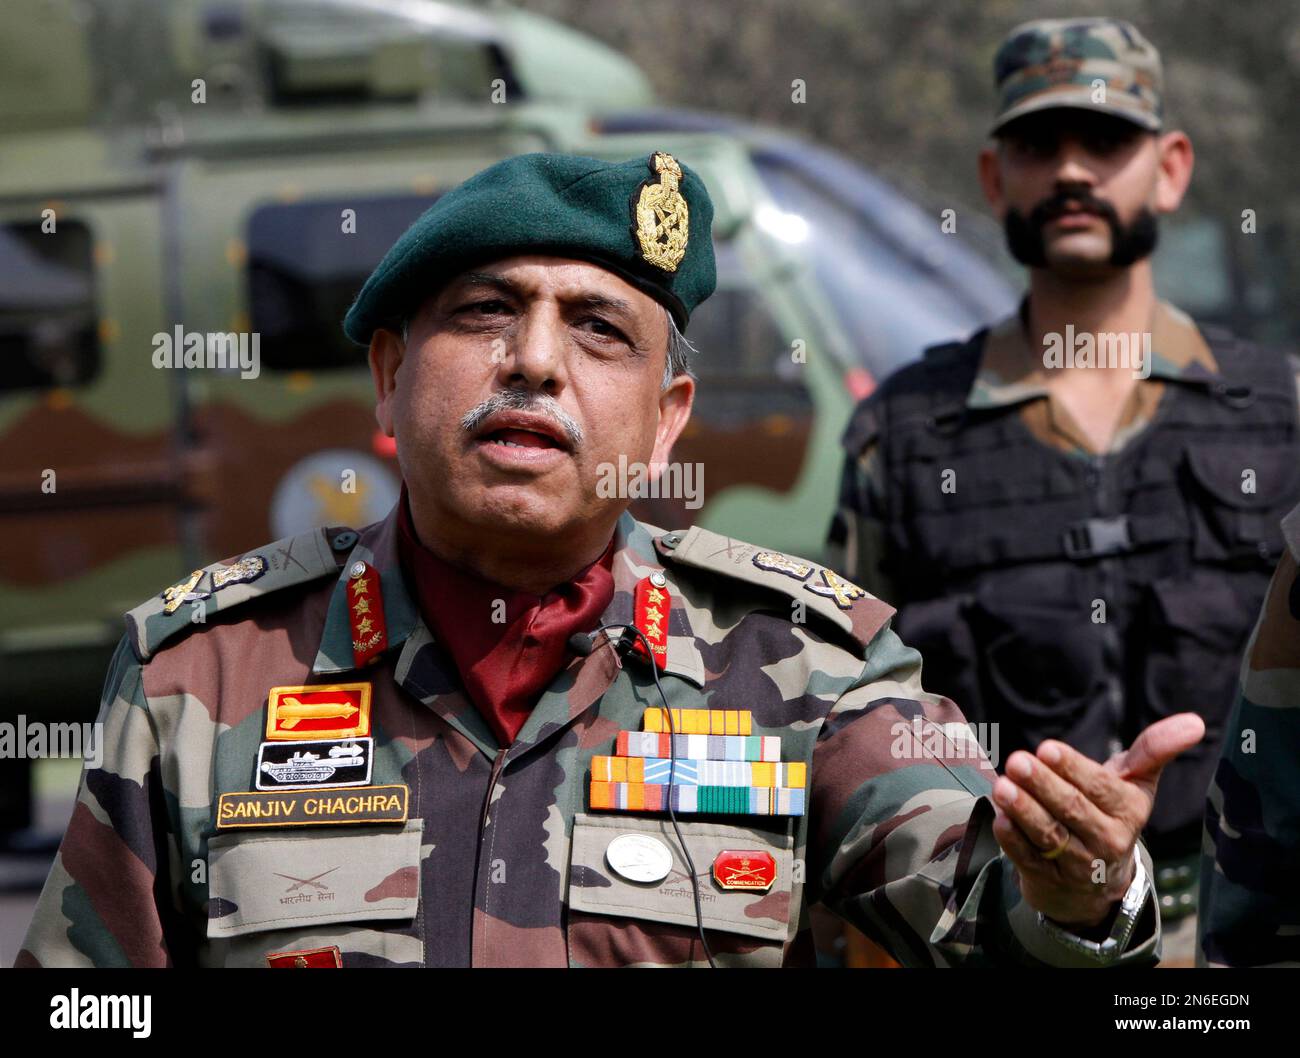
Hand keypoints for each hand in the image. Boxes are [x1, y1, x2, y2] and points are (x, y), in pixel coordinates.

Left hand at [991, 713, 1204, 928]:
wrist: (1098, 881)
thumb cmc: (1111, 813)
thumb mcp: (1135, 783)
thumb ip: (1155, 749)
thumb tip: (1196, 721)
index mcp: (1128, 811)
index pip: (1099, 787)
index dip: (1073, 768)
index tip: (1047, 748)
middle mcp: (1107, 841)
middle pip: (1071, 809)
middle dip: (1042, 784)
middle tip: (1017, 761)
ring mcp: (1078, 865)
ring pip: (1049, 835)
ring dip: (1023, 810)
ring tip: (1002, 787)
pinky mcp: (1049, 879)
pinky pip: (1028, 858)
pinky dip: (1012, 839)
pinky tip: (999, 818)